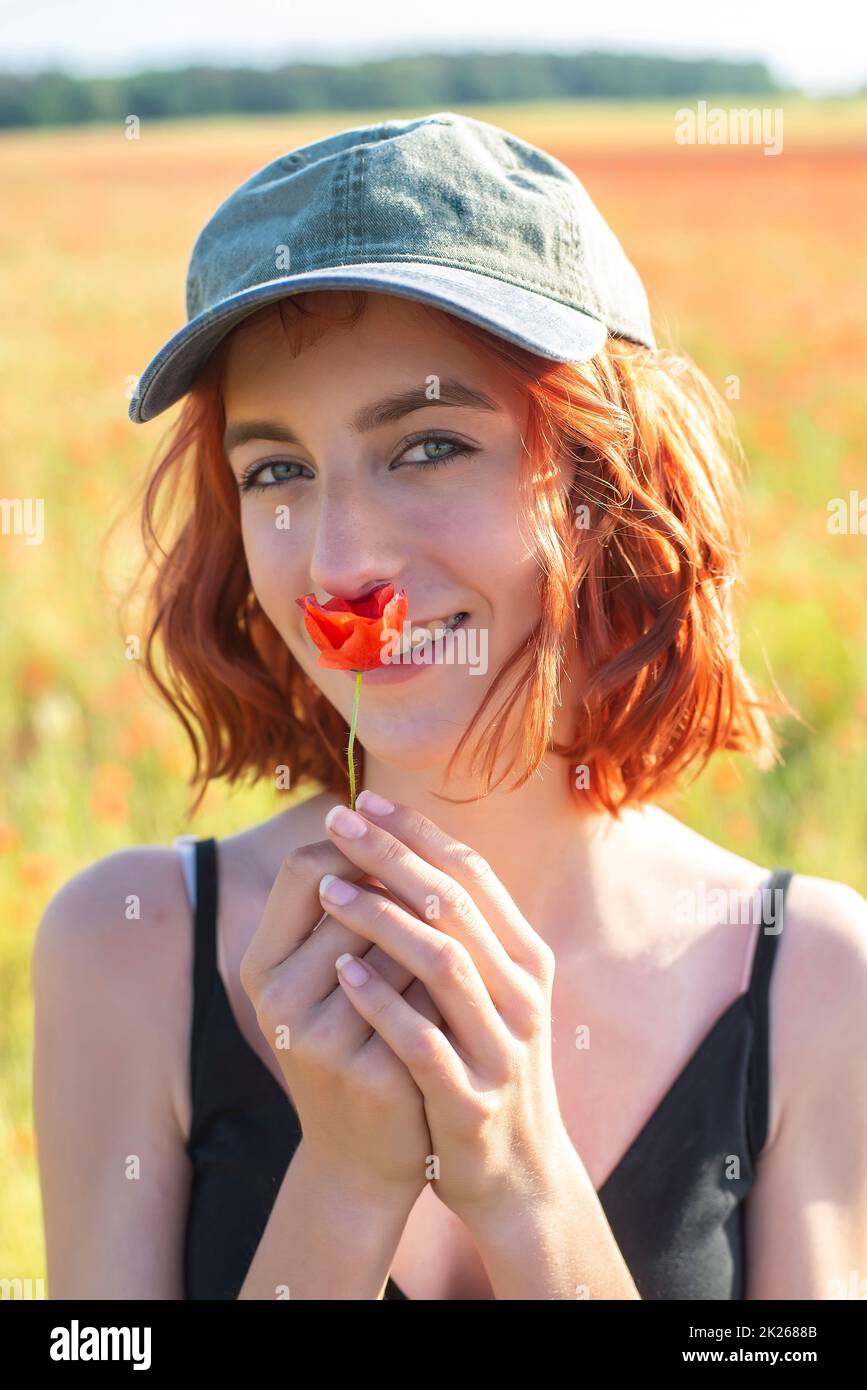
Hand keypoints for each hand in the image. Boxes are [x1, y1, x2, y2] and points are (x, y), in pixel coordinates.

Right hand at [240, 839, 441, 1206]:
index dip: (355, 848)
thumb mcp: (335, 974)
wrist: (367, 1151)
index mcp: (261, 963)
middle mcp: (276, 995)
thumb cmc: (360, 1041)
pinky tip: (461, 989)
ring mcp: (316, 1034)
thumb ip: (350, 911)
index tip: (397, 848)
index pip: (302, 868)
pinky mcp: (363, 1068)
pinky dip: (443, 982)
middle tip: (435, 900)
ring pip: (392, 942)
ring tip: (449, 946)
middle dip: (401, 891)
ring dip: (427, 932)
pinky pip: (418, 995)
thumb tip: (390, 824)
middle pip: (352, 897)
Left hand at [318, 793, 578, 1230]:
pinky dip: (382, 1002)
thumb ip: (463, 933)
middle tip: (339, 821)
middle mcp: (521, 992)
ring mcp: (500, 1045)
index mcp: (525, 958)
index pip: (473, 874)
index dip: (418, 833)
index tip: (366, 801)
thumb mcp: (489, 993)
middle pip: (456, 905)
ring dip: (382, 920)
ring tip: (328, 890)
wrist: (518, 1173)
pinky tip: (341, 973)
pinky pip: (423, 1041)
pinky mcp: (471, 1097)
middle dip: (392, 857)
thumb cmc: (485, 1065)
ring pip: (444, 964)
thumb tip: (410, 856)